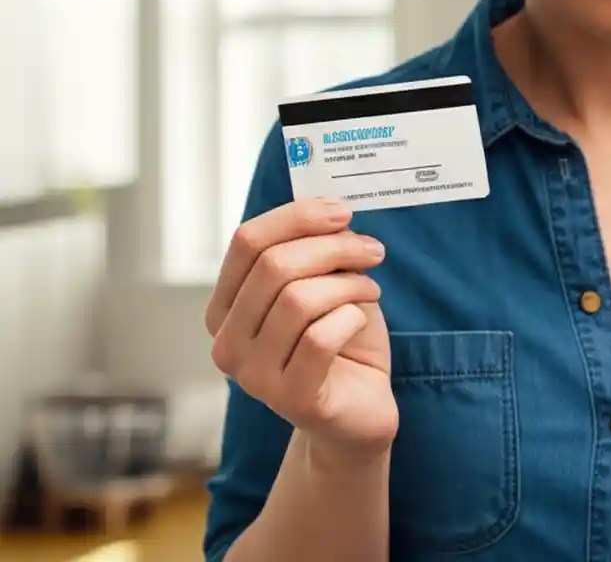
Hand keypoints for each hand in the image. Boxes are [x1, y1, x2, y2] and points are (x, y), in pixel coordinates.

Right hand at [205, 198, 397, 458]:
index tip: (343, 211)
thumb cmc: (341, 343)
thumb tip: (331, 212)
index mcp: (225, 307)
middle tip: (372, 251)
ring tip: (369, 289)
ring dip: (348, 284)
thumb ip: (316, 253)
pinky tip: (360, 321)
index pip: (246, 241)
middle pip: (274, 266)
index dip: (296, 216)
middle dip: (334, 248)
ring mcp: (254, 376)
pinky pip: (321, 338)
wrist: (359, 412)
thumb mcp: (325, 287)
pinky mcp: (291, 399)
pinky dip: (352, 318)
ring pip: (299, 299)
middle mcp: (227, 342)